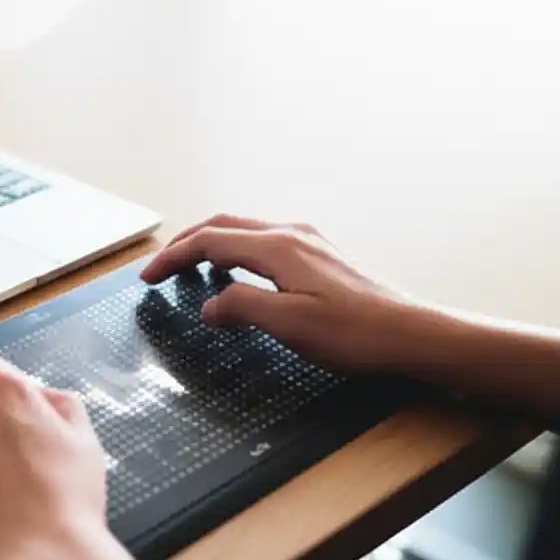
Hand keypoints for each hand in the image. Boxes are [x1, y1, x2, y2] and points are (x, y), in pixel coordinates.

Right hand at [140, 214, 433, 372]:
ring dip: (210, 244)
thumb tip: (209, 305)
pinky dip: (235, 251)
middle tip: (161, 268)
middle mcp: (291, 234)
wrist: (412, 334)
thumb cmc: (353, 333)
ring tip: (190, 268)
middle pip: (223, 225)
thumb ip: (240, 307)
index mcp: (277, 247)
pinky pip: (263, 242)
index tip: (148, 277)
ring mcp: (308, 242)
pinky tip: (237, 275)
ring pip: (244, 231)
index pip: (209, 241)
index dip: (173, 257)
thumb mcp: (287, 324)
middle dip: (186, 243)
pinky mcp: (320, 256)